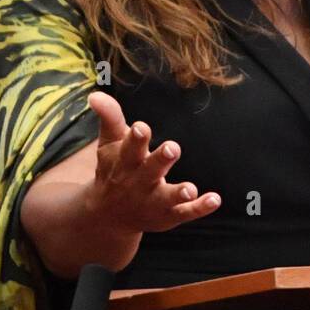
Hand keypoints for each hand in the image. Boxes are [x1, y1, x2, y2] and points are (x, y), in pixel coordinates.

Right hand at [85, 91, 221, 232]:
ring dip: (179, 193)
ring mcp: (154, 201)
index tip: (141, 128)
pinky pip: (185, 212)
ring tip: (190, 189)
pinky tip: (215, 200)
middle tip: (173, 148)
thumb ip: (110, 117)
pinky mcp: (168, 215)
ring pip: (167, 197)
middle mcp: (139, 182)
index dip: (136, 139)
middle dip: (160, 160)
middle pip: (150, 170)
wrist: (107, 215)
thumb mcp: (110, 143)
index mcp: (125, 162)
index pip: (129, 148)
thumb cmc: (114, 168)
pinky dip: (199, 208)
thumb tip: (95, 95)